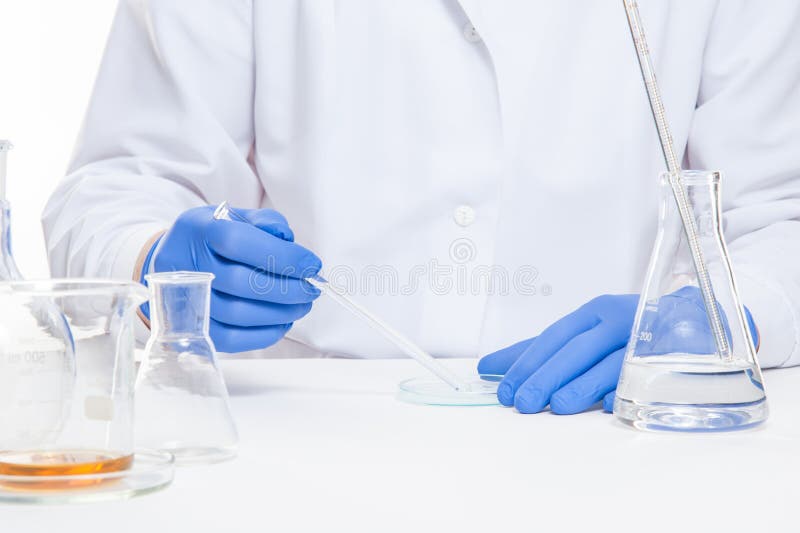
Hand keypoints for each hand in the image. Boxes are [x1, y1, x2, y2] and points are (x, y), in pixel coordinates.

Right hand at [142, 205, 320, 351]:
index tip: (312, 265)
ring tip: (302, 304)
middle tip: (311, 289)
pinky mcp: (195, 329)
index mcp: (198, 230)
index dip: (282, 256)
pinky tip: (283, 321)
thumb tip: (287, 239)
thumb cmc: (213, 239)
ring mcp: (186, 301)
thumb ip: (264, 222)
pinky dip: (266, 333)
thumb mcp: (235, 217)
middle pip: (242, 283)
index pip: (239, 242)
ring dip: (281, 312)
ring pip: (238, 314)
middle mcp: (186, 265)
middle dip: (288, 288)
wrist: (174, 262)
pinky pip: (233, 339)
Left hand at [478, 288, 758, 414]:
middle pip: (575, 350)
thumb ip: (541, 350)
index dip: (526, 362)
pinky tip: (603, 407)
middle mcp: (618, 320)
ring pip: (606, 364)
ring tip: (554, 407)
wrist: (699, 320)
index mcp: (595, 312)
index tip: (503, 387)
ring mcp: (645, 339)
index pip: (553, 336)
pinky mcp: (670, 359)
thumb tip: (490, 366)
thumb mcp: (586, 333)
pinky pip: (643, 376)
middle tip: (521, 402)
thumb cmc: (630, 330)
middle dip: (545, 377)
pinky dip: (622, 390)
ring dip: (580, 386)